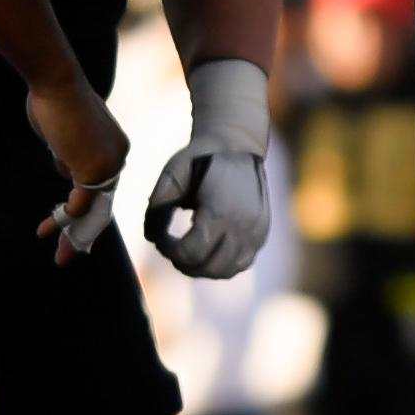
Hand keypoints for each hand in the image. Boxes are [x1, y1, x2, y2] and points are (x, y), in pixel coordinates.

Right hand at [27, 75, 129, 263]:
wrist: (56, 82)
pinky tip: (46, 230)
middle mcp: (118, 157)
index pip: (101, 187)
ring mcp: (108, 165)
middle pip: (102, 205)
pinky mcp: (93, 170)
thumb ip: (67, 153)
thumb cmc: (54, 99)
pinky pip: (79, 204)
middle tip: (68, 255)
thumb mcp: (63, 133)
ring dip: (73, 235)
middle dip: (84, 234)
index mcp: (115, 147)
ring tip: (60, 257)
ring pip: (91, 210)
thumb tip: (63, 168)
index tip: (65, 223)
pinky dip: (63, 219)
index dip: (84, 209)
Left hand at [146, 59, 270, 279]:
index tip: (161, 239)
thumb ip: (157, 207)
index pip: (192, 252)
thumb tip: (151, 238)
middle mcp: (243, 225)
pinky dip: (223, 264)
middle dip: (184, 263)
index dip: (170, 251)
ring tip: (188, 253)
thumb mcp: (172, 174)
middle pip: (209, 267)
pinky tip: (208, 250)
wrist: (237, 144)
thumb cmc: (200, 158)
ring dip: (203, 268)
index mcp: (221, 210)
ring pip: (227, 270)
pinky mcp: (262, 232)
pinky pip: (241, 263)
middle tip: (172, 248)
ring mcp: (257, 230)